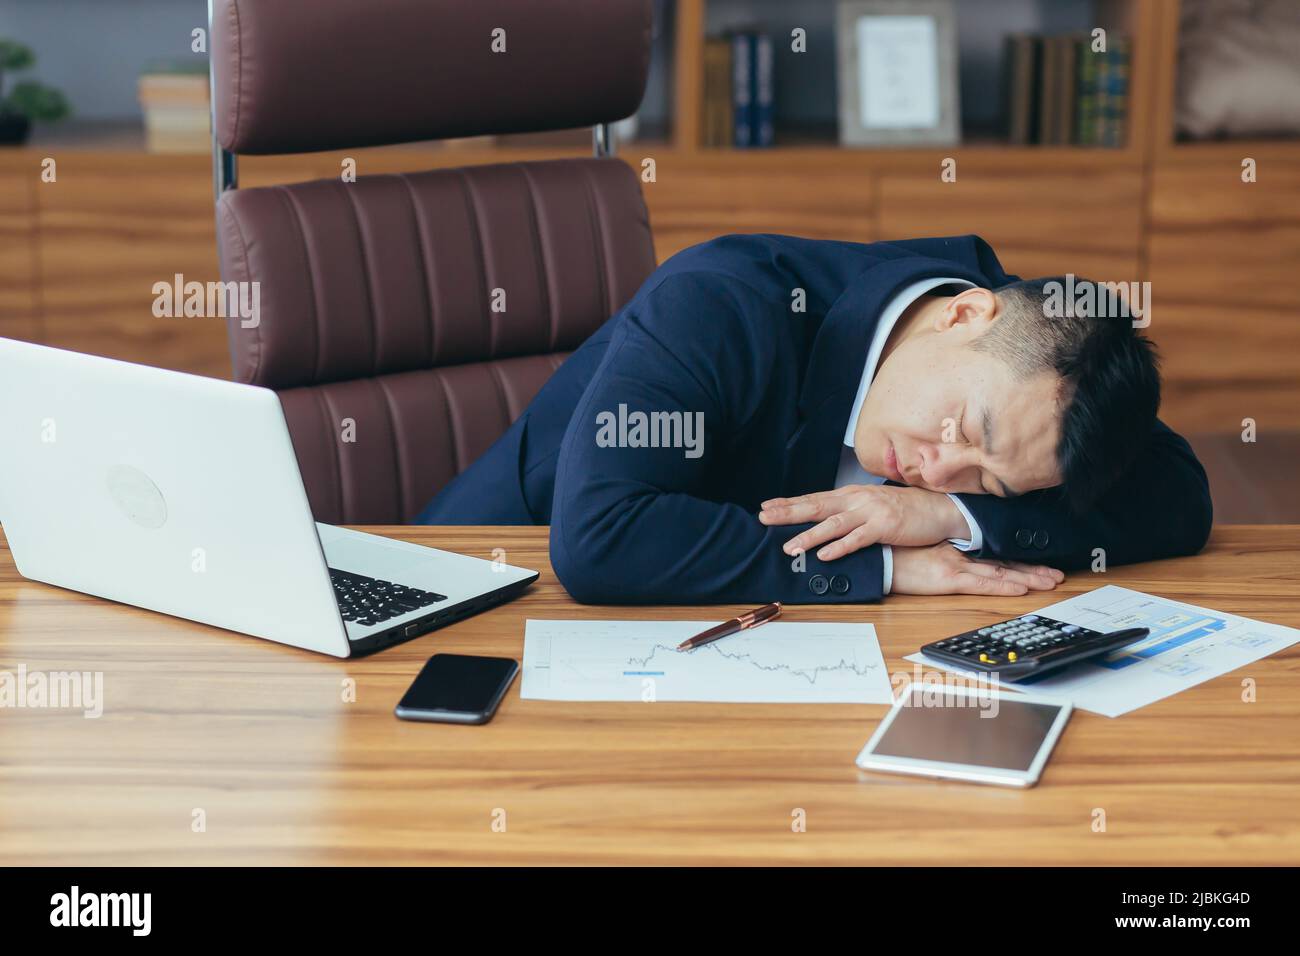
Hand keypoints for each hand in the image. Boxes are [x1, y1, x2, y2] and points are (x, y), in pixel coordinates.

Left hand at [759, 484, 969, 560]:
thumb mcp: (871, 506)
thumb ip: (848, 512)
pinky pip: (858, 538)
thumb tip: (823, 522)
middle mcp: (857, 500)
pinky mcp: (885, 526)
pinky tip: (825, 555)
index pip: (814, 498)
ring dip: (810, 536)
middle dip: (788, 513)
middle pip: (816, 506)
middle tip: (763, 518)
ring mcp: (871, 512)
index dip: (789, 503)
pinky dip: (840, 547)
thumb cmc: (903, 509)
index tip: (765, 507)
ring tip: (790, 546)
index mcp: (851, 495)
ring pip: (833, 524)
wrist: (938, 508)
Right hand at [892, 542, 1063, 595]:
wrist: (876, 556)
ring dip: (1028, 577)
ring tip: (1051, 581)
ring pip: (1000, 572)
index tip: (1037, 563)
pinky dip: (1004, 586)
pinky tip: (1022, 588)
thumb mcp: (919, 550)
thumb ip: (937, 553)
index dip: (1017, 559)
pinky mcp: (947, 577)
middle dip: (1032, 569)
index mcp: (953, 548)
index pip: (992, 554)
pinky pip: (982, 584)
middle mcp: (959, 554)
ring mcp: (955, 564)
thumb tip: (949, 558)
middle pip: (1003, 562)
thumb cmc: (891, 554)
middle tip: (1056, 574)